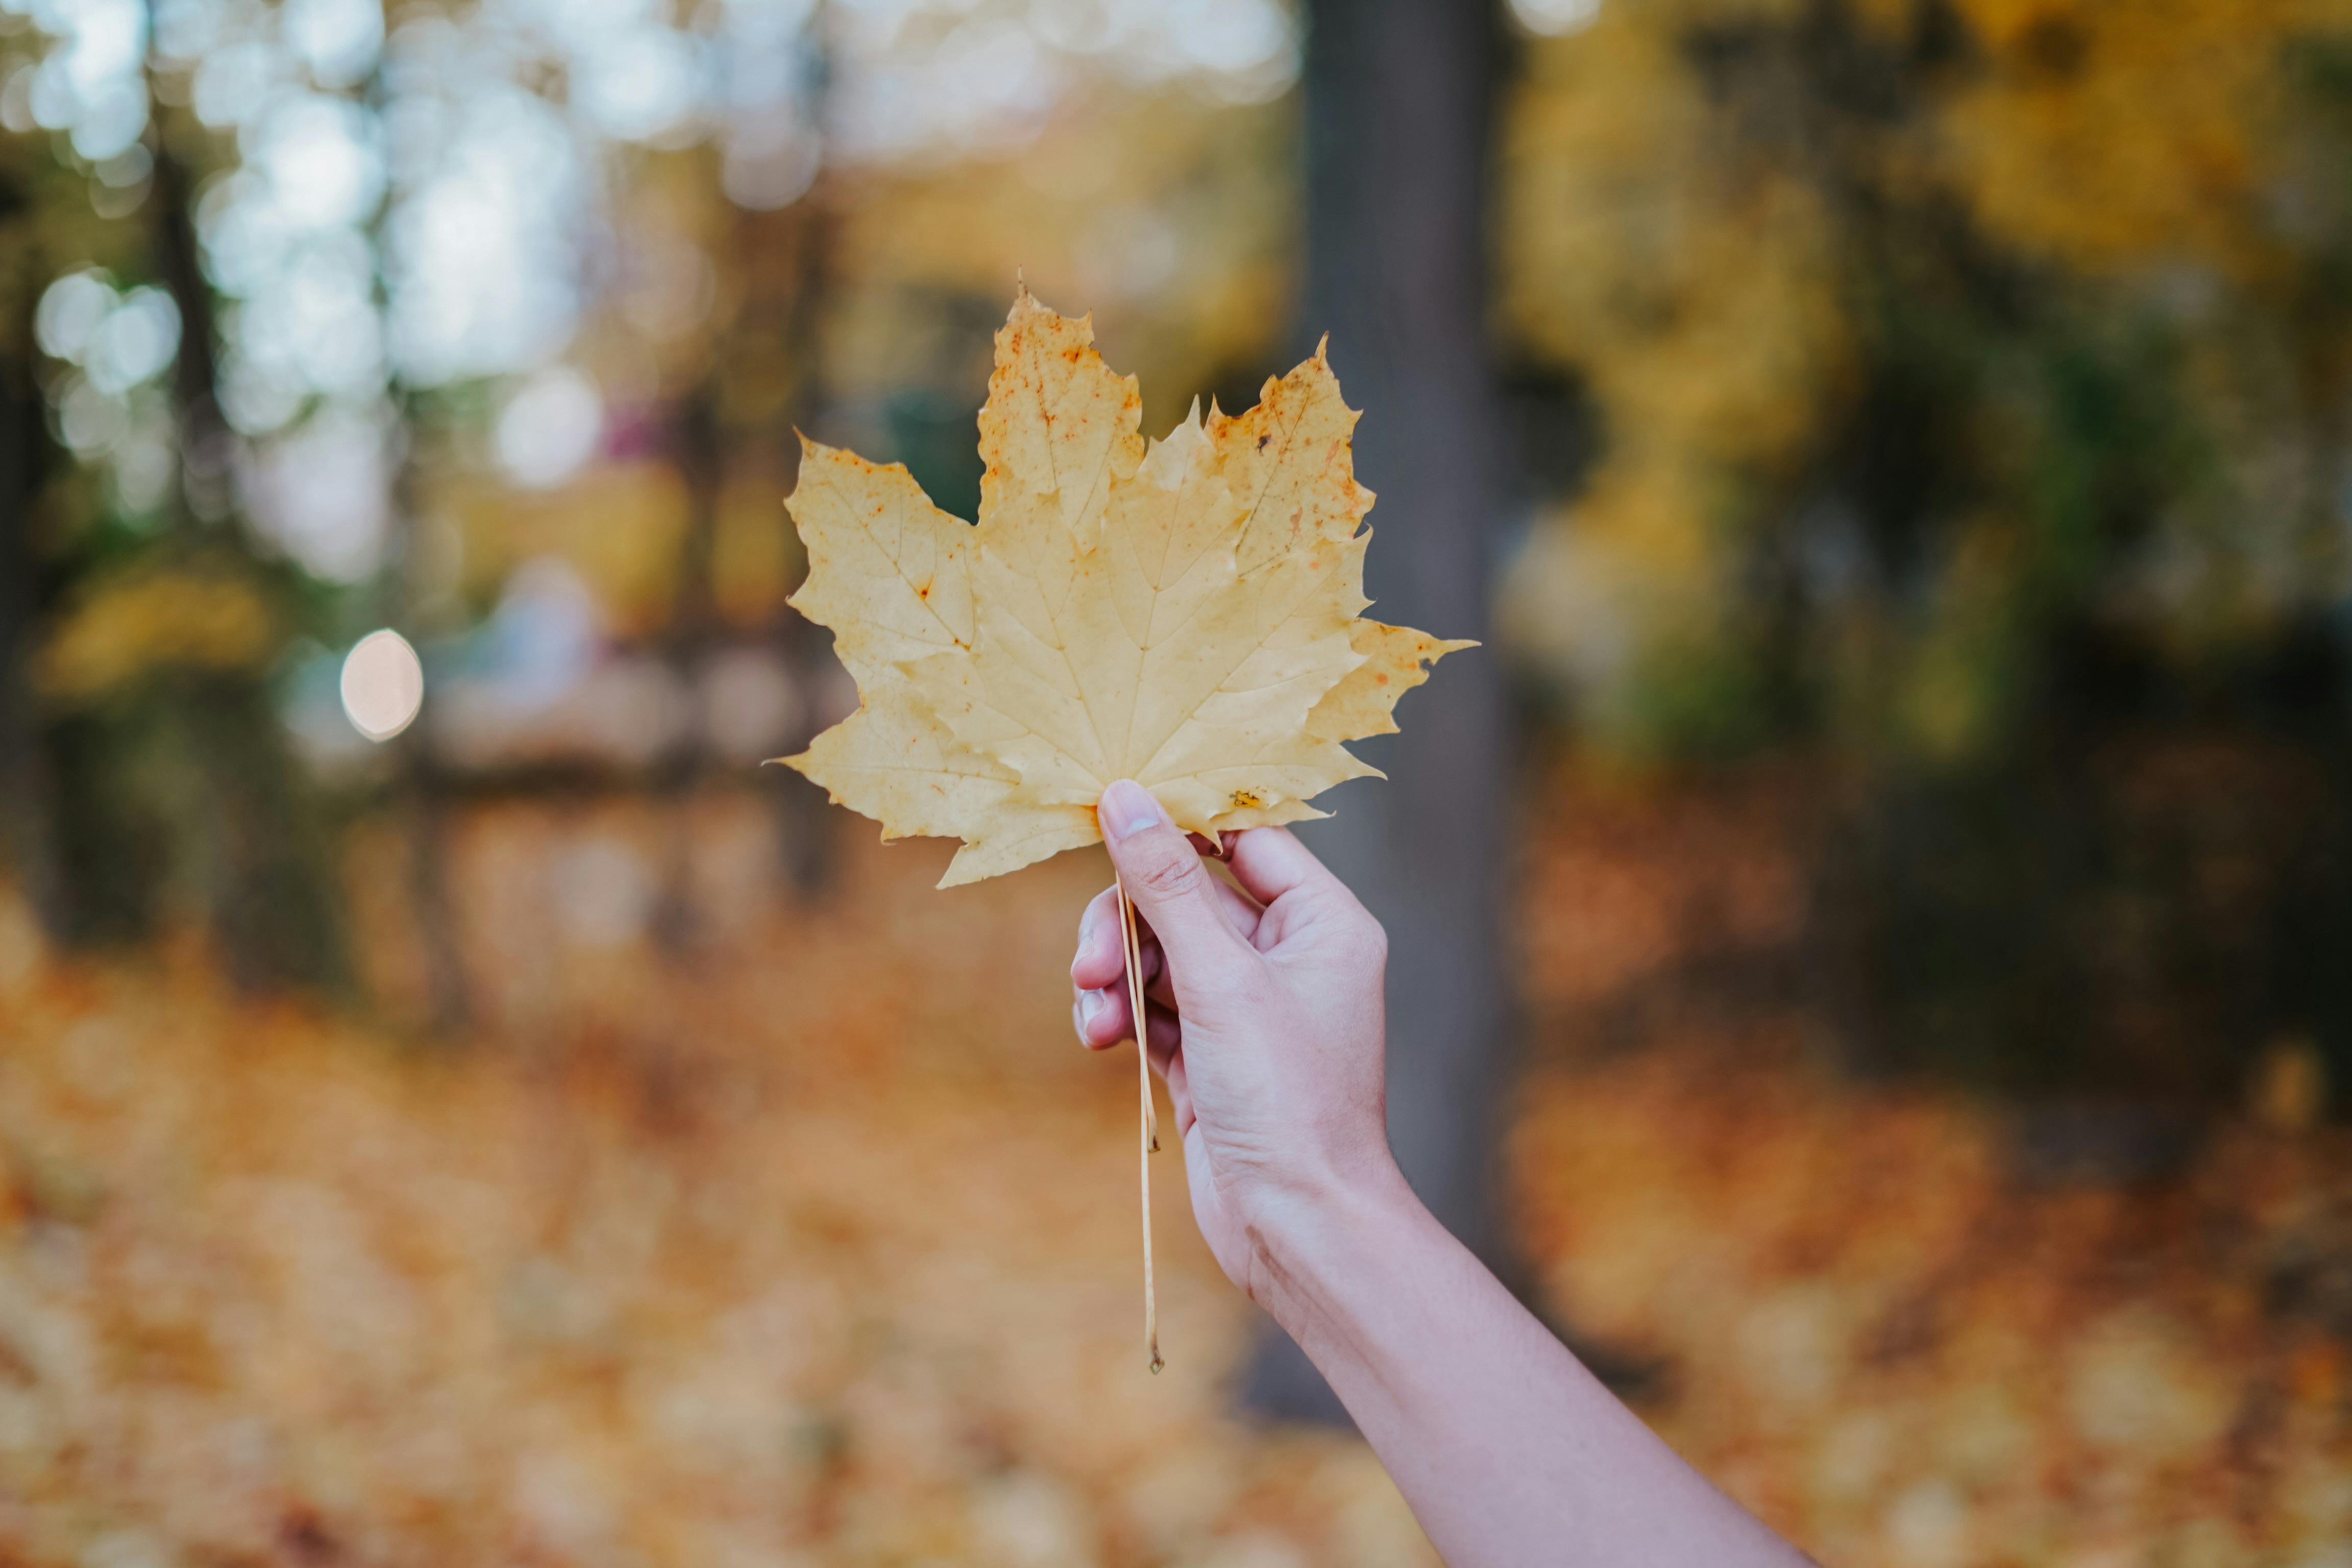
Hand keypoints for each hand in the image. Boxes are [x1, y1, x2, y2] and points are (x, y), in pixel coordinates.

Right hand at [1071, 779, 1402, 1306]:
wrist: (1299, 1227)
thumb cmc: (1287, 1100)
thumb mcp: (1219, 979)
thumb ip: (1167, 885)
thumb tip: (1126, 796)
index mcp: (1321, 922)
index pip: (1242, 838)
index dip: (1174, 828)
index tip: (1106, 820)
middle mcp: (1289, 957)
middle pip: (1184, 896)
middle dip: (1127, 924)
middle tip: (1091, 963)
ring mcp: (1247, 1009)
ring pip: (1157, 954)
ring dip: (1115, 975)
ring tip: (1096, 1018)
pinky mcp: (1210, 1056)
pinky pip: (1150, 1006)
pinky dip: (1120, 1015)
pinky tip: (1101, 1038)